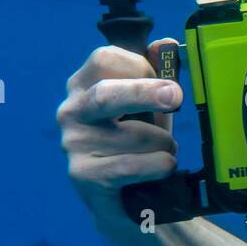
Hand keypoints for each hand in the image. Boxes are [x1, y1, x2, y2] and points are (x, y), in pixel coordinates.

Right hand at [57, 39, 182, 212]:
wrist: (129, 202)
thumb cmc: (139, 144)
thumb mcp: (150, 106)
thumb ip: (158, 73)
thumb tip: (167, 44)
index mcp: (83, 85)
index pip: (104, 58)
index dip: (139, 65)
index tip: (164, 81)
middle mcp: (71, 111)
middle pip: (106, 94)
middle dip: (146, 94)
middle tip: (176, 98)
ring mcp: (73, 144)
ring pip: (132, 135)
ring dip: (164, 143)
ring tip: (167, 150)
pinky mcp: (83, 176)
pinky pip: (131, 166)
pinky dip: (158, 165)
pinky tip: (164, 167)